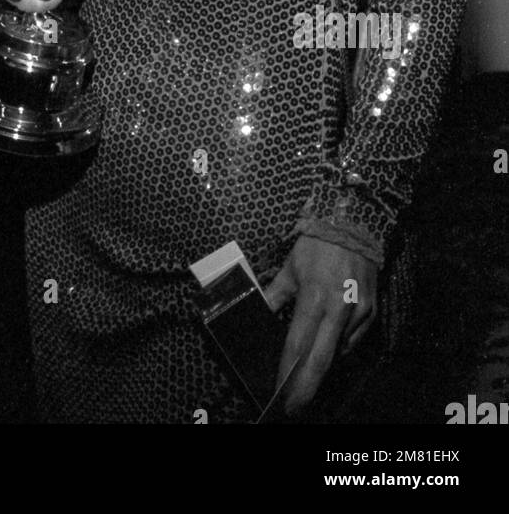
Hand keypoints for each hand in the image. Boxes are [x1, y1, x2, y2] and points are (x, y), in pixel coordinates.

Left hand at [263, 235, 377, 413]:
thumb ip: (274, 295)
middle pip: (321, 361)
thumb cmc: (317, 244)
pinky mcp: (372, 311)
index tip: (280, 393)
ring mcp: (358, 313)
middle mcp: (338, 310)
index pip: (297, 346)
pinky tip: (328, 352)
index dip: (288, 373)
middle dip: (307, 388)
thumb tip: (259, 313)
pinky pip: (354, 340)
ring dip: (323, 369)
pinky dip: (340, 350)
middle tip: (295, 408)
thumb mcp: (290, 268)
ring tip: (307, 383)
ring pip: (339, 353)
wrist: (354, 223)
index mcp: (314, 298)